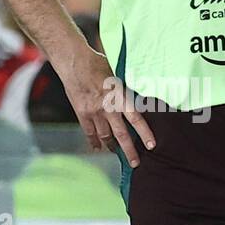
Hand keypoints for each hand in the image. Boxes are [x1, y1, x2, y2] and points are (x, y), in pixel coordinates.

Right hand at [58, 45, 155, 167]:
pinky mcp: (82, 113)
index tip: (151, 145)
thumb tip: (131, 103)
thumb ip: (122, 92)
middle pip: (121, 134)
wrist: (73, 61)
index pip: (136, 118)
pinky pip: (89, 132)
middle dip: (129, 151)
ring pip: (105, 136)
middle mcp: (107, 106)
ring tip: (117, 152)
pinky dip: (94, 141)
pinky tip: (97, 147)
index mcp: (119, 96)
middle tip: (135, 163)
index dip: (144, 133)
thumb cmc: (96, 63)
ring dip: (111, 146)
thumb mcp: (116, 76)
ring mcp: (93, 111)